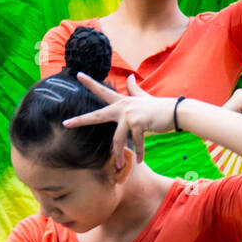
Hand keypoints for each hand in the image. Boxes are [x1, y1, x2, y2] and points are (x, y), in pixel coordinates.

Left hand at [62, 73, 176, 169]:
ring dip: (117, 155)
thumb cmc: (159, 107)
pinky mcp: (137, 124)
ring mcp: (129, 115)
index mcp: (122, 101)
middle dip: (81, 120)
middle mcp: (122, 107)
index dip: (90, 83)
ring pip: (117, 139)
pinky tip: (138, 161)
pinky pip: (134, 143)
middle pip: (97, 116)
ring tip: (117, 166)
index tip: (77, 75)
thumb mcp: (144, 97)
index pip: (102, 91)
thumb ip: (134, 88)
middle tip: (66, 123)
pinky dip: (138, 153)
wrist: (176, 112)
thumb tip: (129, 76)